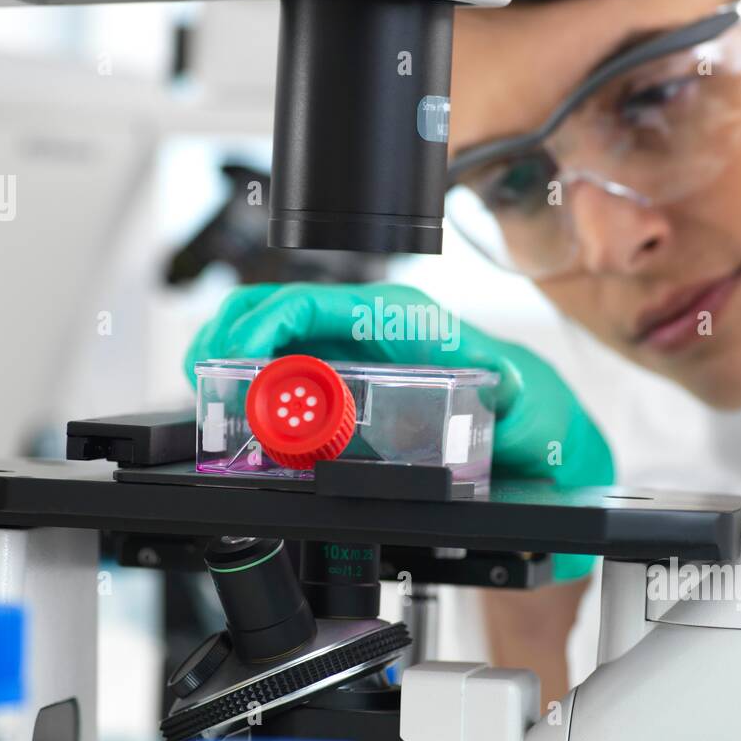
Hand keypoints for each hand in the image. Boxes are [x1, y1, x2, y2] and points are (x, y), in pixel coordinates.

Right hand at [186, 282, 613, 488]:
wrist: (538, 437)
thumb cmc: (531, 412)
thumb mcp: (534, 415)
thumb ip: (521, 419)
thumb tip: (500, 417)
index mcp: (405, 323)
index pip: (317, 303)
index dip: (264, 325)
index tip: (233, 360)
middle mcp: (371, 331)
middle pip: (277, 313)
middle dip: (227, 339)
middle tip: (202, 384)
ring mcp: (354, 357)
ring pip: (272, 342)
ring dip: (231, 367)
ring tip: (209, 405)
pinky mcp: (347, 387)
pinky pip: (285, 379)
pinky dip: (253, 395)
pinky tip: (240, 422)